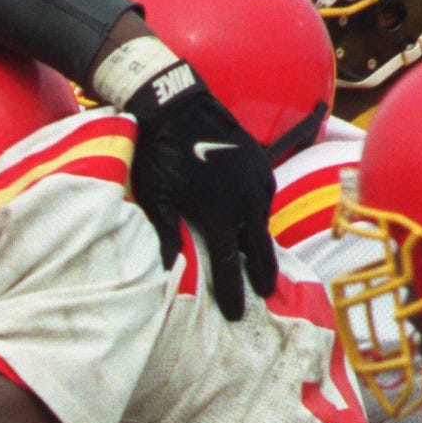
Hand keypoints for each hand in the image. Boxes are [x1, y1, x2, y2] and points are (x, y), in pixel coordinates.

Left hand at [127, 80, 276, 321]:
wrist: (178, 107)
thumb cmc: (160, 154)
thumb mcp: (156, 196)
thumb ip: (164, 233)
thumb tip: (165, 269)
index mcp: (220, 215)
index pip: (230, 265)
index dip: (234, 292)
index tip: (238, 315)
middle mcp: (247, 202)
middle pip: (258, 248)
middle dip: (261, 274)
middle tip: (265, 294)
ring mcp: (257, 181)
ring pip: (261, 221)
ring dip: (258, 241)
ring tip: (259, 263)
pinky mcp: (260, 164)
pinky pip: (262, 198)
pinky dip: (257, 214)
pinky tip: (251, 223)